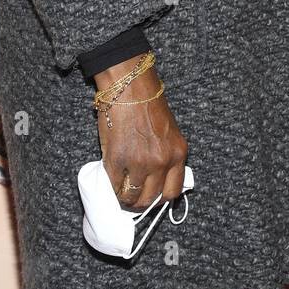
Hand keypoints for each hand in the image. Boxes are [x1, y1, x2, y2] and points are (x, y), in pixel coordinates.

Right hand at [94, 57, 187, 212]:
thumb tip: (155, 180)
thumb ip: (166, 156)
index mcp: (178, 154)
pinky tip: (111, 180)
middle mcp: (161, 161)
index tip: (152, 197)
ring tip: (121, 192)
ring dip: (125, 198)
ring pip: (132, 197)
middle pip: (152, 199)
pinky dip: (111, 187)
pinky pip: (113, 185)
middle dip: (141, 203)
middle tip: (133, 199)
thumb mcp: (169, 133)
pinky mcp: (116, 159)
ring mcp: (138, 162)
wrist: (130, 86)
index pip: (173, 192)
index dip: (160, 198)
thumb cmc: (149, 104)